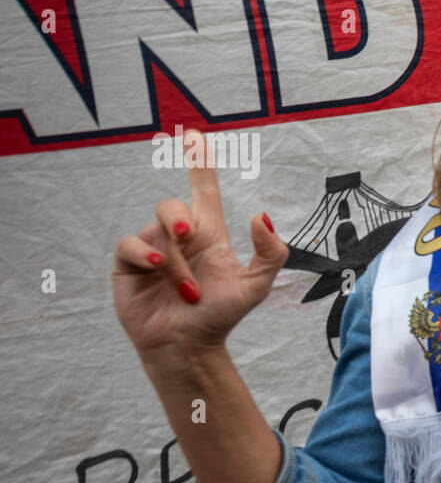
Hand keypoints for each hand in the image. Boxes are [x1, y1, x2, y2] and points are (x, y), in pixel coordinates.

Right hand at [111, 128, 287, 357]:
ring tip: (187, 291)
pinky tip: (155, 269)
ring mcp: (151, 250)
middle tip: (190, 238)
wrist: (189, 346)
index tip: (196, 136)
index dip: (200, 163)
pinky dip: (143, 254)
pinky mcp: (129, 266)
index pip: (203, 191)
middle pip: (172, 207)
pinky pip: (129, 244)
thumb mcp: (256, 286)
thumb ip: (270, 253)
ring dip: (174, 262)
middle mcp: (179, 238)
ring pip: (155, 234)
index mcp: (209, 236)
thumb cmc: (221, 317)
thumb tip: (261, 215)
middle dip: (179, 219)